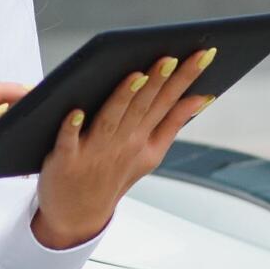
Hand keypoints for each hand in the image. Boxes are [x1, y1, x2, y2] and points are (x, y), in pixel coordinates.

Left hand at [30, 46, 218, 248]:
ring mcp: (94, 151)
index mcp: (143, 137)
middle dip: (158, 81)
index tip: (203, 54)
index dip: (185, 78)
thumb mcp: (151, 152)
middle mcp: (122, 142)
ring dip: (123, 98)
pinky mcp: (65, 159)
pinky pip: (68, 141)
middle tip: (171, 56)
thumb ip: (174, 123)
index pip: (168, 101)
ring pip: (110, 119)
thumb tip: (202, 96)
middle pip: (142, 106)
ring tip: (137, 75)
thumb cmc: (114, 174)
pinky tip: (74, 111)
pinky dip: (71, 128)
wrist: (77, 214)